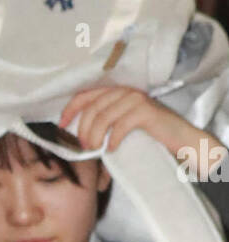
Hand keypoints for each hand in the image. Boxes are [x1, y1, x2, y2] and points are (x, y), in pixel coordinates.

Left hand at [60, 85, 225, 178]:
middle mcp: (125, 92)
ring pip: (103, 117)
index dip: (69, 110)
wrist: (181, 141)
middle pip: (92, 108)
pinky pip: (120, 125)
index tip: (60, 127)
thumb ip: (103, 126)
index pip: (85, 95)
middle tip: (83, 147)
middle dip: (82, 129)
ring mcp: (135, 99)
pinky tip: (112, 149)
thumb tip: (77, 138)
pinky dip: (113, 139)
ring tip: (94, 149)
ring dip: (94, 136)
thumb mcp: (122, 128)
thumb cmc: (149, 137)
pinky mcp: (145, 111)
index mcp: (117, 92)